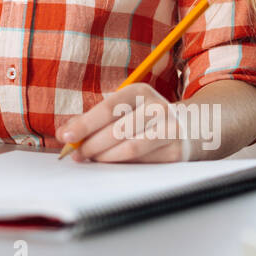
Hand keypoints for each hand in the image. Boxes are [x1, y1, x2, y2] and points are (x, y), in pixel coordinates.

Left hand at [57, 82, 193, 163]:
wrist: (190, 126)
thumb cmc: (145, 117)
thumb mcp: (124, 108)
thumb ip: (94, 117)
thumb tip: (66, 131)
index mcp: (140, 91)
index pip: (108, 108)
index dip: (84, 123)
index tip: (65, 135)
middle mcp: (157, 108)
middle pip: (117, 129)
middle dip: (91, 144)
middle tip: (77, 153)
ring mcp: (169, 130)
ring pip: (130, 147)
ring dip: (105, 156)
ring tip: (91, 158)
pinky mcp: (176, 151)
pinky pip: (143, 161)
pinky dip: (123, 164)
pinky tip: (111, 163)